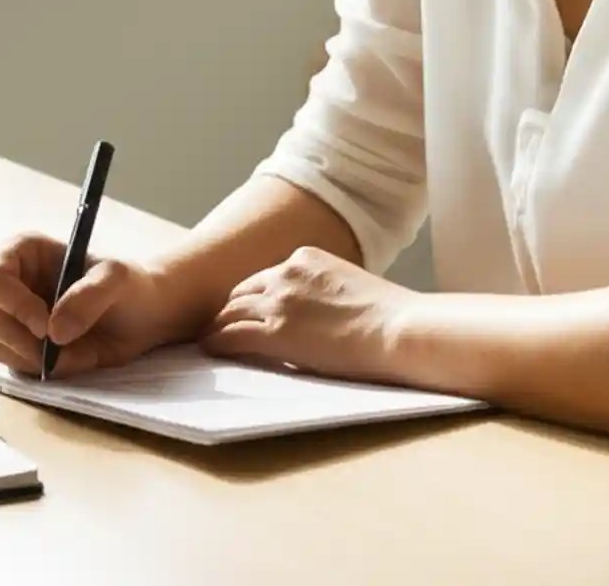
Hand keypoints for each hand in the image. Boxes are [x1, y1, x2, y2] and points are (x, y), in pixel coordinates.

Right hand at [0, 233, 169, 376]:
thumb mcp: (117, 280)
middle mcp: (9, 284)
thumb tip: (54, 332)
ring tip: (74, 350)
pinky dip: (41, 369)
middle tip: (59, 345)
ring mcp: (10, 317)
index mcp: (22, 253)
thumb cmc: (128, 286)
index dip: (13, 305)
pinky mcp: (19, 347)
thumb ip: (89, 297)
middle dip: (23, 338)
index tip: (45, 324)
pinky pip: (12, 365)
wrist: (143, 318)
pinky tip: (71, 358)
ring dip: (33, 356)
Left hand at [201, 246, 411, 382]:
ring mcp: (278, 302)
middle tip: (219, 326)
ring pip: (230, 313)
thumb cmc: (390, 317)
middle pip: (241, 292)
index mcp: (306, 258)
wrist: (400, 330)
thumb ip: (324, 292)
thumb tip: (317, 314)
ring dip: (218, 327)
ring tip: (208, 339)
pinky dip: (216, 343)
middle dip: (230, 310)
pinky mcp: (275, 333)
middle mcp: (286, 273)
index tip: (246, 309)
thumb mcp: (350, 285)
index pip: (266, 277)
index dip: (253, 297)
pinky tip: (210, 350)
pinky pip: (231, 336)